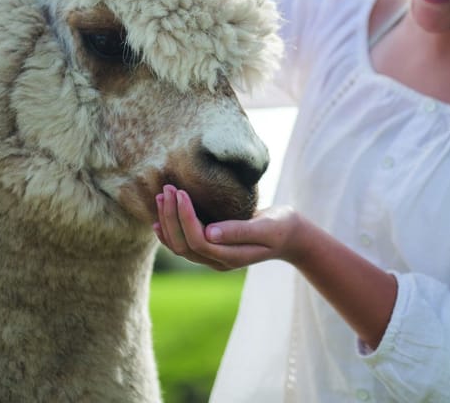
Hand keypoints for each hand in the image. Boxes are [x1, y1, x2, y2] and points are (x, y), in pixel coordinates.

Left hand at [154, 184, 306, 270]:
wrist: (290, 235)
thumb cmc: (281, 226)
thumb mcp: (267, 227)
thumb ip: (240, 231)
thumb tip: (210, 233)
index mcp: (231, 257)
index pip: (198, 241)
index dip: (184, 217)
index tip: (181, 191)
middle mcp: (218, 261)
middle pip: (184, 245)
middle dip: (171, 217)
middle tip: (167, 189)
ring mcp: (213, 258)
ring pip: (180, 246)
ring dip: (167, 222)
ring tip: (162, 196)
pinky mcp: (211, 249)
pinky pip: (184, 245)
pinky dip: (169, 231)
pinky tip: (159, 219)